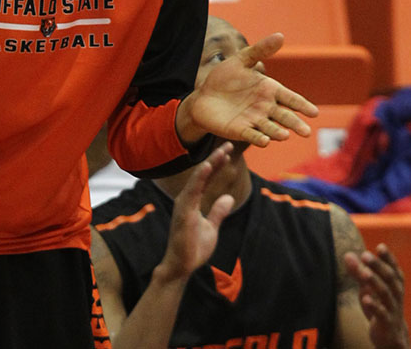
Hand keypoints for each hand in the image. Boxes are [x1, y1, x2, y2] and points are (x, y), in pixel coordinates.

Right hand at [160, 142, 236, 280]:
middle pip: (202, 174)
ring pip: (198, 179)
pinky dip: (200, 177)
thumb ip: (218, 212)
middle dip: (216, 158)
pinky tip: (208, 167)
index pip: (206, 178)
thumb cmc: (193, 248)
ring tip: (221, 152)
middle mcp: (186, 199)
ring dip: (210, 164)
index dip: (217, 164)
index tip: (227, 151)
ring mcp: (183, 204)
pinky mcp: (183, 212)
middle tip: (229, 144)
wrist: (181, 267)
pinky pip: (192, 190)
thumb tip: (229, 197)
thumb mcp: (212, 228)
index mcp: (192, 201)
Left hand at [176, 33, 316, 146]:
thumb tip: (280, 36)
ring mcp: (253, 120)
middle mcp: (265, 107)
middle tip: (306, 132)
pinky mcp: (239, 130)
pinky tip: (265, 141)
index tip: (313, 112)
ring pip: (270, 128)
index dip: (301, 105)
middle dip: (295, 124)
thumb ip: (260, 50)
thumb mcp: (241, 60)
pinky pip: (251, 134)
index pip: (290, 98)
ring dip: (277, 132)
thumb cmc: (225, 77)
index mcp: (269, 90)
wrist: (203, 95)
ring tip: (285, 135)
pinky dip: (258, 138)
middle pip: (284, 117)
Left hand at [343, 244, 409, 348]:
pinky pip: (382, 314)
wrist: (391, 335)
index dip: (388, 257)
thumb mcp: (368, 287)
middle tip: (365, 255)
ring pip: (386, 294)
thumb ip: (358, 272)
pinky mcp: (386, 322)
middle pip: (390, 278)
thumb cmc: (380, 305)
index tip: (381, 246)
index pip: (394, 268)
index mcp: (395, 284)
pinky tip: (365, 298)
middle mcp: (396, 294)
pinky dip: (374, 306)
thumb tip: (347, 254)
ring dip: (375, 282)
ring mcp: (393, 309)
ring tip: (364, 272)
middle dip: (378, 266)